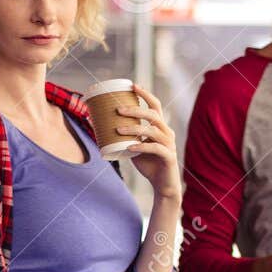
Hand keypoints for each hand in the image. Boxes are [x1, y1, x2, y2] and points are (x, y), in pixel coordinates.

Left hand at [117, 83, 179, 198]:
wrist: (163, 185)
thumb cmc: (148, 164)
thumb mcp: (134, 147)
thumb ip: (125, 137)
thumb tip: (101, 126)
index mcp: (160, 127)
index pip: (155, 105)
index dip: (145, 94)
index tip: (132, 85)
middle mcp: (167, 133)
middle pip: (153, 114)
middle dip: (135, 110)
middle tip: (118, 110)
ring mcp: (169, 145)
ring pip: (153, 130)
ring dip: (134, 128)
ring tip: (118, 129)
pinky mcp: (169, 157)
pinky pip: (155, 148)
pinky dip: (141, 146)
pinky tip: (130, 147)